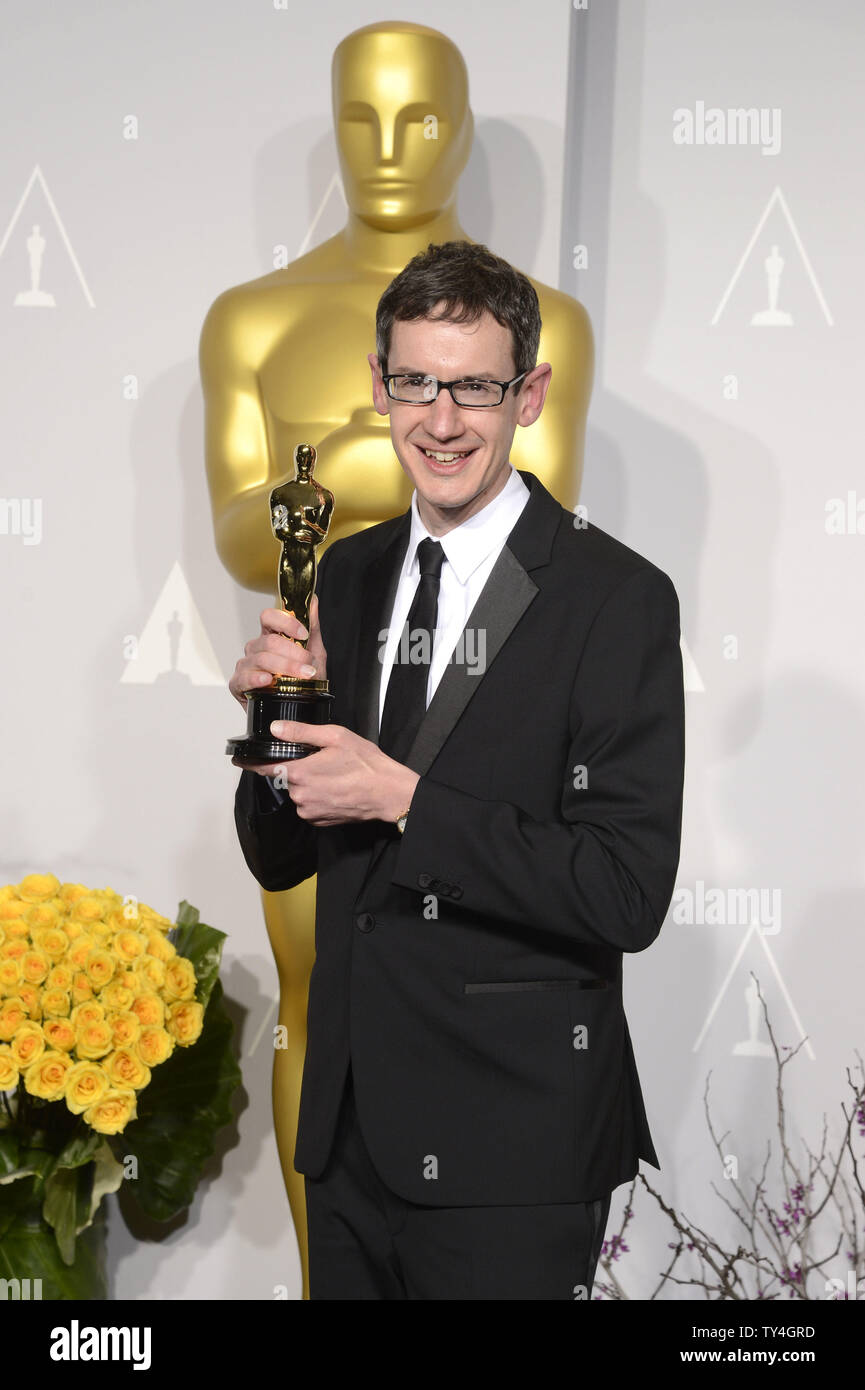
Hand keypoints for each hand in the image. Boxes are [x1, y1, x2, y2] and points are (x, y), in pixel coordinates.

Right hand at [229, 597, 326, 775]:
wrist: (301, 711)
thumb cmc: (304, 682)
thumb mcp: (316, 654)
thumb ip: (313, 628)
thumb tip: (313, 601)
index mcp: (271, 637)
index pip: (269, 617)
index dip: (285, 622)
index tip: (303, 634)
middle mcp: (256, 649)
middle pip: (268, 642)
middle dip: (292, 654)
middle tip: (308, 666)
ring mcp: (246, 666)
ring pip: (260, 659)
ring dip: (284, 667)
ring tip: (300, 676)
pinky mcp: (238, 685)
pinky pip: (243, 678)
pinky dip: (256, 678)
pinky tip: (268, 681)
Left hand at [264, 721, 419, 826]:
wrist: (388, 793)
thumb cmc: (367, 764)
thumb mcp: (335, 737)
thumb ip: (302, 732)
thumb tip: (276, 728)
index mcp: (300, 773)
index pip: (265, 768)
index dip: (252, 762)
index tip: (240, 760)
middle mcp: (300, 795)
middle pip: (286, 778)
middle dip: (298, 768)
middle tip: (321, 761)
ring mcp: (309, 811)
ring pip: (298, 792)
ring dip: (308, 784)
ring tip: (333, 775)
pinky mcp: (319, 821)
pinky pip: (309, 806)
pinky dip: (317, 797)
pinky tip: (335, 788)